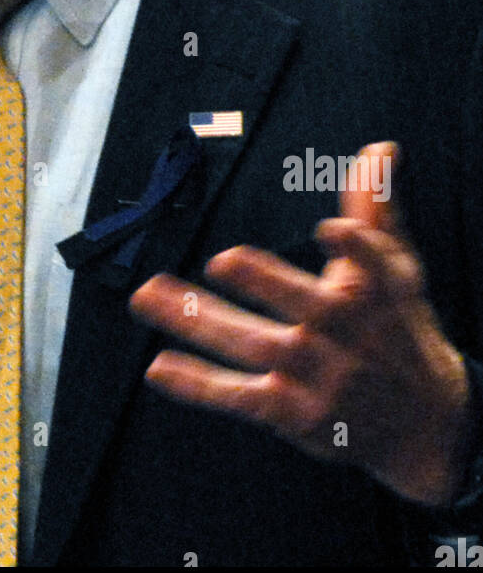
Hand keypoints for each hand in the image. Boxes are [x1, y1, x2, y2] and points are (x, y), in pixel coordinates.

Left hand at [129, 142, 472, 505]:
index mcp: (373, 293)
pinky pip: (239, 397)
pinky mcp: (292, 414)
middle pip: (303, 307)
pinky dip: (199, 386)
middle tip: (223, 259)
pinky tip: (159, 367)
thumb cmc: (401, 330)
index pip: (370, 265)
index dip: (355, 248)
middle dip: (265, 281)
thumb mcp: (398, 270)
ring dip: (199, 321)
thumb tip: (379, 147)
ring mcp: (316, 378)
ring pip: (251, 344)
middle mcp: (345, 336)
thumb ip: (376, 209)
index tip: (332, 231)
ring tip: (148, 295)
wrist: (424, 425)